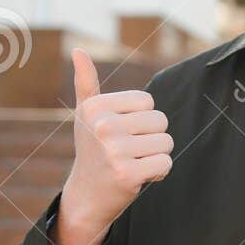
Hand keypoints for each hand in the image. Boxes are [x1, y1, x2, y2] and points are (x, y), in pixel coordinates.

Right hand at [53, 48, 172, 244]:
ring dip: (156, 155)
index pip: (148, 102)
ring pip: (166, 143)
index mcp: (96, 107)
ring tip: (133, 163)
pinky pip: (166, 163)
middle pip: (160, 121)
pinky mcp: (127, 174)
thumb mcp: (87, 114)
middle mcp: (103, 126)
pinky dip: (158, 172)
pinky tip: (139, 177)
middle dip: (152, 137)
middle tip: (129, 151)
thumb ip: (86, 82)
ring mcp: (114, 151)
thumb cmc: (92, 149)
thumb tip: (78, 50)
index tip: (122, 132)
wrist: (87, 194)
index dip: (142, 118)